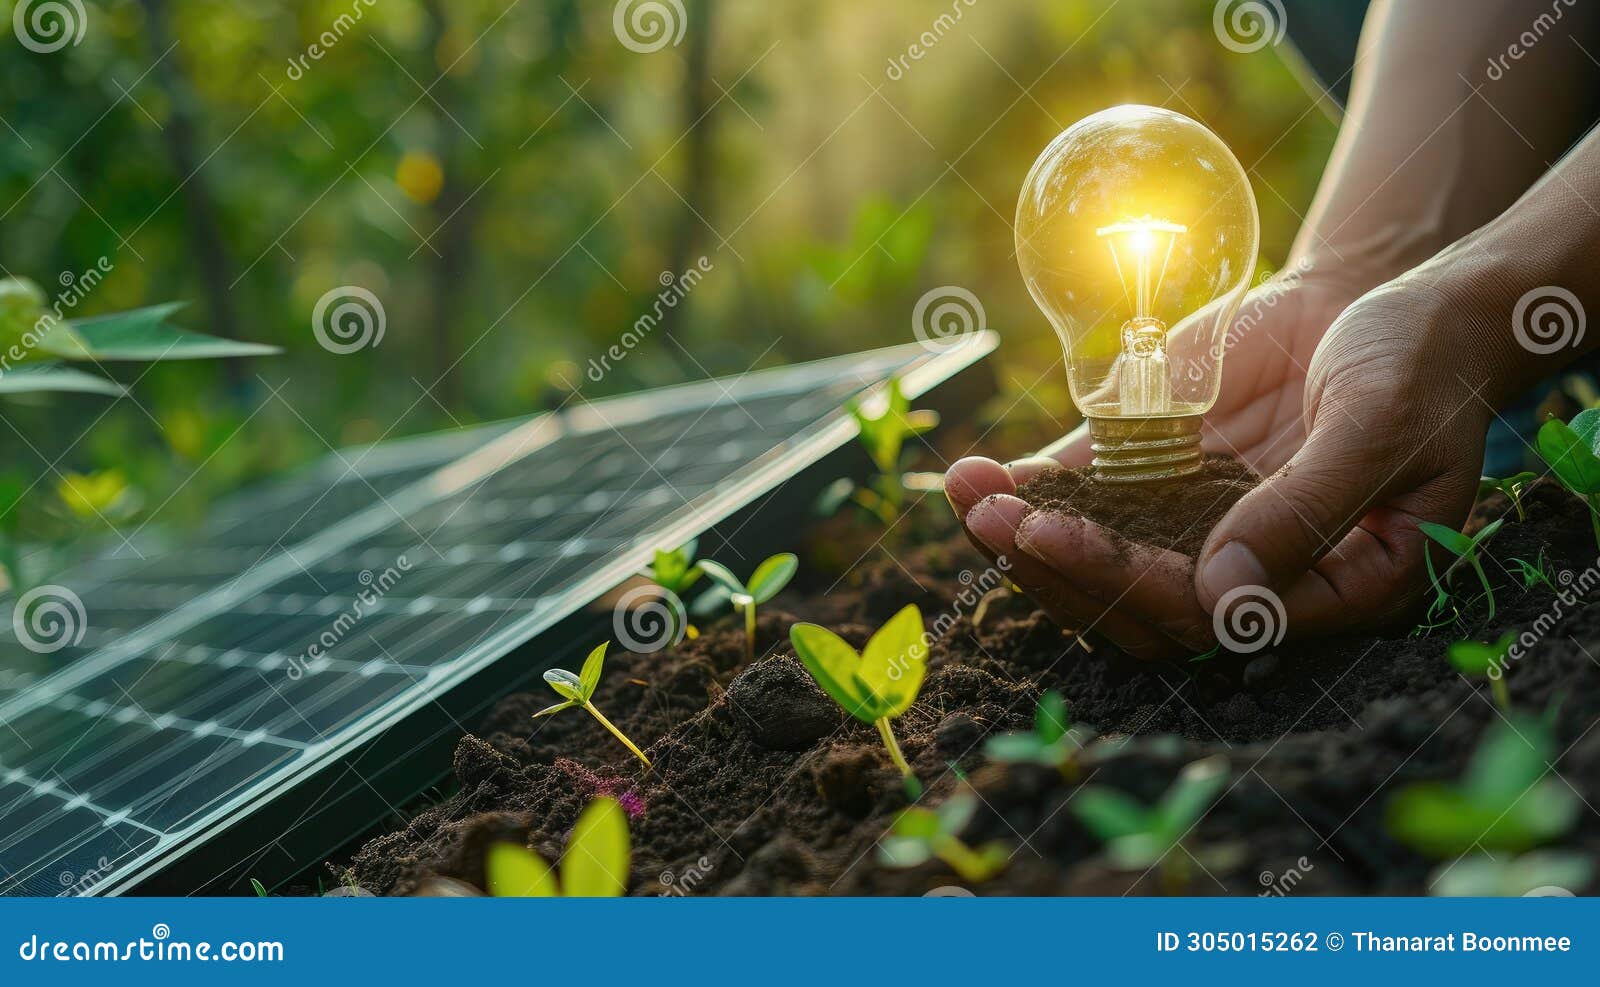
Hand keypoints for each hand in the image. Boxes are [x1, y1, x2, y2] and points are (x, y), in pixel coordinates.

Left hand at [946, 272, 1487, 658]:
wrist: (1390, 299)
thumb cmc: (1416, 364)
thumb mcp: (1377, 427)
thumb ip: (1305, 510)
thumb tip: (1222, 599)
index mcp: (1327, 589)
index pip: (1214, 615)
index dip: (1133, 586)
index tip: (1062, 540)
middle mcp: (1253, 572)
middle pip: (1141, 604)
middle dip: (1057, 568)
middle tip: (989, 524)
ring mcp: (1202, 526)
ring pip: (1104, 558)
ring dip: (1026, 536)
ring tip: (963, 495)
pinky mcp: (1168, 476)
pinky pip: (1093, 496)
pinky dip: (1035, 489)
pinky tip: (979, 475)